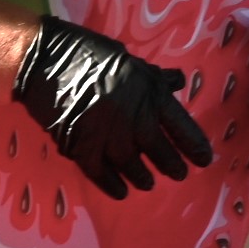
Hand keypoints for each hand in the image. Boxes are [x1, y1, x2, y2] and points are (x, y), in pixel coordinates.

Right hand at [11, 16, 213, 200]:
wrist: (44, 61)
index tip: (204, 159)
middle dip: (171, 164)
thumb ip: (155, 79)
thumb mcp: (131, 62)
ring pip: (131, 165)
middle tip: (180, 174)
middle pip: (159, 150)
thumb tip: (179, 83)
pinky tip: (121, 192)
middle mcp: (133, 118)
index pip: (181, 126)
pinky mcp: (80, 147)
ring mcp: (106, 136)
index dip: (194, 145)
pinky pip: (100, 174)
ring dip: (142, 176)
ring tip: (149, 183)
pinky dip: (112, 185)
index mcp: (149, 94)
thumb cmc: (91, 55)